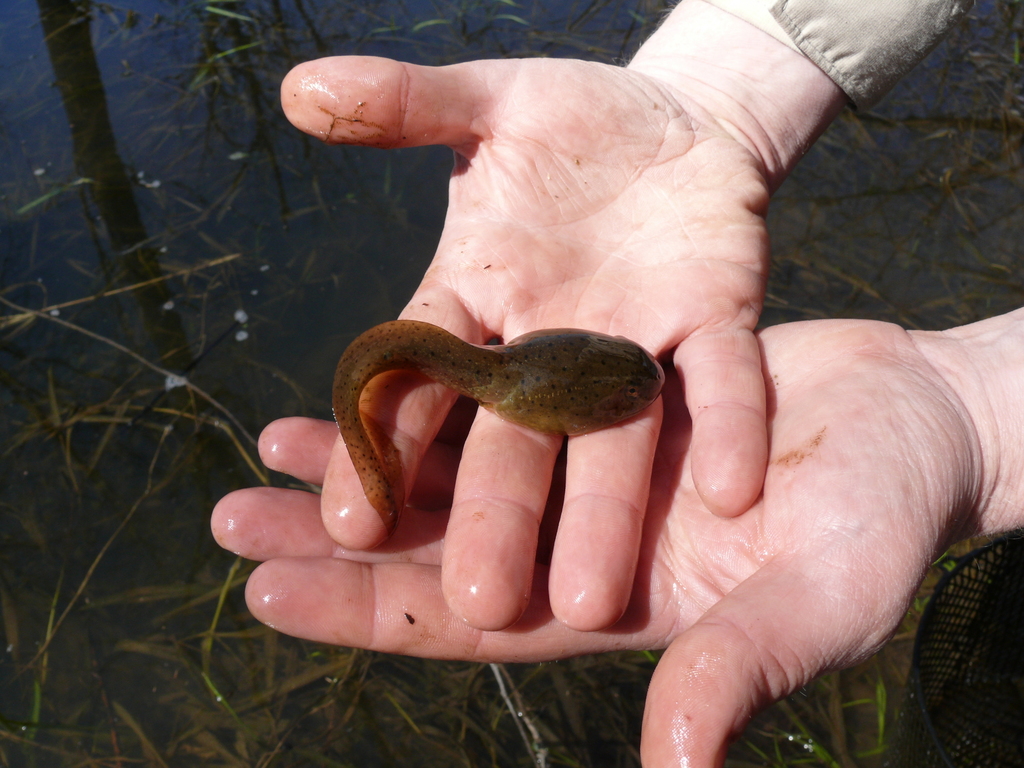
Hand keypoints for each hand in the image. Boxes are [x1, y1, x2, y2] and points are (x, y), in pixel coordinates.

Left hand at [213, 312, 1023, 765]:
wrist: (912, 425)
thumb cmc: (881, 524)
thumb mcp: (818, 601)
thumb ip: (740, 671)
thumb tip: (672, 765)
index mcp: (611, 604)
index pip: (464, 621)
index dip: (368, 611)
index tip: (268, 589)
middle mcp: (580, 542)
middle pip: (435, 548)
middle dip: (334, 535)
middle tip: (230, 516)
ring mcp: (589, 470)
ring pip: (455, 469)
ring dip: (368, 455)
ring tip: (273, 443)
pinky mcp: (607, 398)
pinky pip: (506, 395)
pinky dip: (442, 385)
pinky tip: (385, 366)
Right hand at [279, 2, 845, 629]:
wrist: (673, 121)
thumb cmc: (567, 122)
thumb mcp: (487, 103)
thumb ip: (403, 106)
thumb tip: (301, 91)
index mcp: (475, 297)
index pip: (416, 381)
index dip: (384, 446)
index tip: (348, 525)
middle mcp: (545, 343)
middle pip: (513, 440)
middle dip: (495, 517)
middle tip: (478, 601)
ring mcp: (632, 343)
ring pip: (613, 440)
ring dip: (604, 516)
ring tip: (592, 602)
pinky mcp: (714, 326)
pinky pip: (722, 384)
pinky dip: (727, 431)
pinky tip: (734, 492)